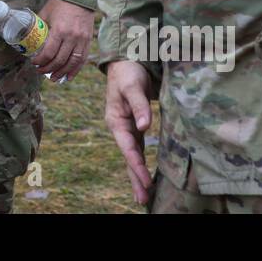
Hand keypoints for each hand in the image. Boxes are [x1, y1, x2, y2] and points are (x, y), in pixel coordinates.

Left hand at [32, 0, 93, 81]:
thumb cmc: (60, 3)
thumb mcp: (46, 13)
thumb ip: (39, 26)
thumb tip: (27, 35)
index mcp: (59, 30)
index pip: (49, 52)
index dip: (40, 61)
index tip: (34, 63)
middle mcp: (72, 37)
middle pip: (59, 60)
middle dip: (48, 68)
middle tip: (41, 71)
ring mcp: (82, 40)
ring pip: (72, 62)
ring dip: (62, 72)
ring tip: (53, 78)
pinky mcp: (88, 41)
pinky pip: (82, 59)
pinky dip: (75, 70)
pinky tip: (68, 76)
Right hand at [104, 59, 154, 204]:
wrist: (126, 61)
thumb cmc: (128, 73)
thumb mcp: (132, 86)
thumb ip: (139, 106)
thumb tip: (144, 127)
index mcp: (115, 120)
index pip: (128, 147)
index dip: (136, 165)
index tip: (146, 181)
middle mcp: (120, 127)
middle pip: (128, 156)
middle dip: (135, 178)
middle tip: (142, 199)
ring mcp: (127, 128)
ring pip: (133, 155)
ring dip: (137, 174)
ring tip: (143, 194)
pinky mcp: (135, 125)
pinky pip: (138, 148)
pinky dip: (141, 162)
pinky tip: (145, 174)